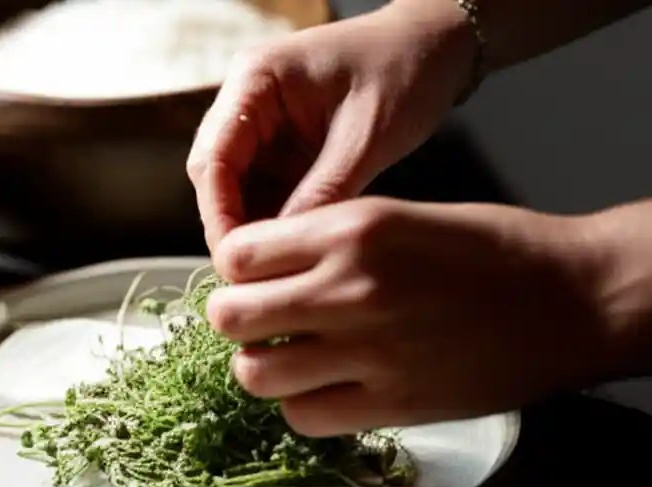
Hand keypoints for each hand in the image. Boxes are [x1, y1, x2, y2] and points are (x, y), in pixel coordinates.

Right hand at [187, 0, 477, 249]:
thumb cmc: (406, 68)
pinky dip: (277, 222)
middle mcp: (247, 101)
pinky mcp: (282, 147)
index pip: (212, 158)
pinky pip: (266, 192)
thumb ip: (324, 191)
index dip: (218, 214)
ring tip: (277, 271)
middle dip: (231, 226)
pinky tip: (293, 252)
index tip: (236, 260)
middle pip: (215, 177)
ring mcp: (263, 125)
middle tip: (254, 276)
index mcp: (255, 81)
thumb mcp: (366, 135)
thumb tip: (286, 250)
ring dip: (253, 229)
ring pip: (236, 190)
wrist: (438, 45)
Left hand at [206, 198, 613, 435]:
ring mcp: (369, 351)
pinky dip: (303, 406)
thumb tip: (255, 271)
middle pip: (230, 318)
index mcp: (352, 229)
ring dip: (264, 368)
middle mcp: (350, 288)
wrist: (576, 299)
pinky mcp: (393, 404)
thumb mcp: (399, 216)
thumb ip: (324, 241)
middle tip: (264, 324)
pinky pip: (301, 417)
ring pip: (254, 374)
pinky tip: (329, 389)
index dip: (238, 271)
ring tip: (294, 359)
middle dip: (237, 321)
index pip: (237, 254)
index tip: (257, 280)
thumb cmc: (492, 249)